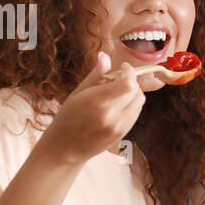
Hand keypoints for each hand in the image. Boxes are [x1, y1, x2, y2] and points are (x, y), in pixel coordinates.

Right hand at [37, 51, 145, 166]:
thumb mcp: (78, 92)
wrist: (65, 148)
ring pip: (139, 102)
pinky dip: (131, 104)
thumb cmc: (68, 117)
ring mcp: (119, 127)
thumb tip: (105, 56)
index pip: (129, 83)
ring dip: (132, 93)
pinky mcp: (123, 134)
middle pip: (137, 91)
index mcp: (98, 102)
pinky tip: (115, 105)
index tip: (123, 67)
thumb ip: (96, 74)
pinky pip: (136, 113)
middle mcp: (111, 116)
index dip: (129, 72)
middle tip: (116, 80)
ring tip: (114, 94)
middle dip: (130, 80)